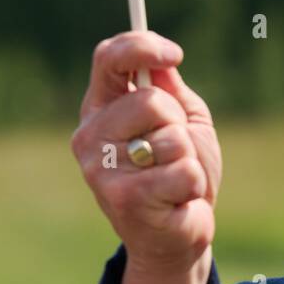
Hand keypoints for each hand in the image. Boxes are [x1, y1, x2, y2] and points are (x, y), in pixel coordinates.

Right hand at [70, 32, 221, 283]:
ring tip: (175, 180)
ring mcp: (102, 169)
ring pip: (171, 139)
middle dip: (178, 125)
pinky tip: (176, 201)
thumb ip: (170, 91)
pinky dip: (192, 185)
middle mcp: (91, 136)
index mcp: (102, 109)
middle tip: (174, 152)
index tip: (175, 54)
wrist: (178, 236)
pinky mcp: (124, 198)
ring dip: (188, 159)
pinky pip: (182, 172)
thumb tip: (163, 60)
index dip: (141, 47)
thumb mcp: (181, 121)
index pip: (108, 59)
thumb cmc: (180, 173)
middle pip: (151, 101)